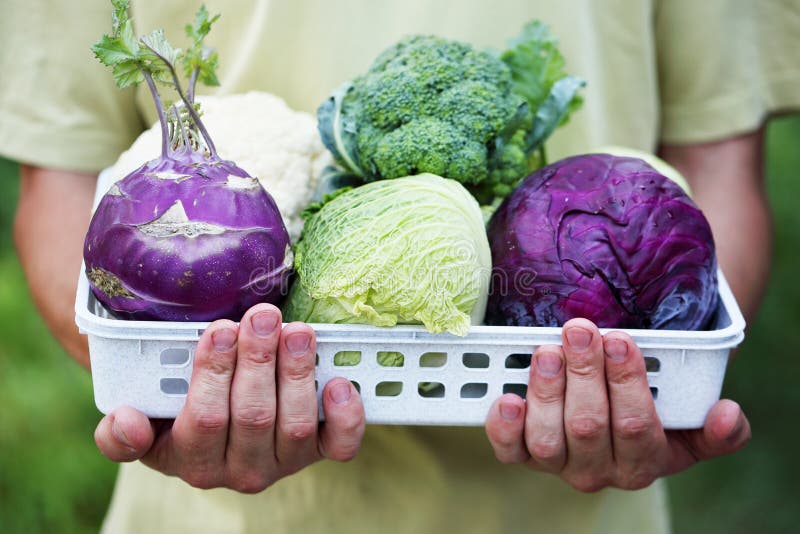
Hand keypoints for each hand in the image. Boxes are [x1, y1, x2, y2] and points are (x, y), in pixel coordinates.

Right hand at [94, 304, 365, 492]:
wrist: (217, 432)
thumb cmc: (178, 417)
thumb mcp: (142, 427)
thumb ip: (122, 434)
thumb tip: (125, 422)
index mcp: (193, 461)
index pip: (203, 420)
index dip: (214, 374)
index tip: (220, 328)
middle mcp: (242, 471)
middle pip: (254, 416)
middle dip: (259, 360)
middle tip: (263, 316)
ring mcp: (285, 462)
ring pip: (296, 423)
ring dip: (297, 372)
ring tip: (297, 330)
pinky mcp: (321, 452)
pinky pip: (341, 444)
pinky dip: (346, 416)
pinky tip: (338, 381)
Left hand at [485, 318, 750, 491]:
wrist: (615, 423)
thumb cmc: (654, 416)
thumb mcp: (690, 421)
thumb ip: (717, 428)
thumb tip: (728, 414)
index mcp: (643, 462)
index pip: (636, 426)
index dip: (627, 383)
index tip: (620, 340)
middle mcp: (598, 470)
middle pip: (588, 426)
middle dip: (584, 373)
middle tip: (580, 331)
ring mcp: (558, 464)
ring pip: (548, 438)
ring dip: (546, 390)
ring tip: (547, 351)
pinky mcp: (524, 456)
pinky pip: (509, 450)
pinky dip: (504, 427)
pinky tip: (506, 397)